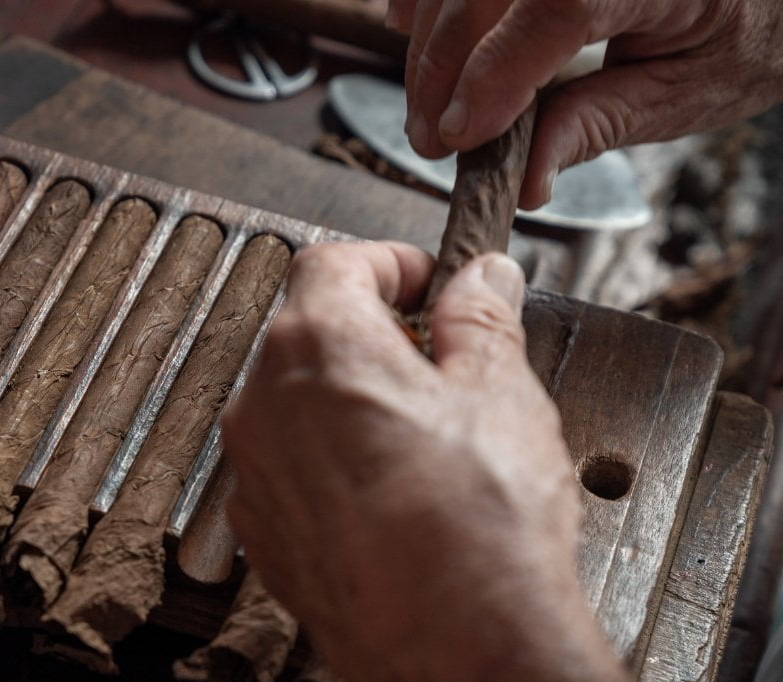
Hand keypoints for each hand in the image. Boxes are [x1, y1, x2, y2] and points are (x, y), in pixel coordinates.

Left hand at [222, 241, 577, 681]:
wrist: (454, 648)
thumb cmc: (477, 522)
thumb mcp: (501, 390)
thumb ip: (481, 318)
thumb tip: (481, 280)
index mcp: (317, 345)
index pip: (333, 263)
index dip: (389, 264)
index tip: (430, 282)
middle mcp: (264, 403)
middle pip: (306, 332)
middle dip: (370, 330)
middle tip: (438, 358)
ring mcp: (254, 473)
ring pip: (294, 404)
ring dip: (348, 398)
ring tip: (423, 434)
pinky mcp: (261, 532)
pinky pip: (289, 469)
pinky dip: (330, 462)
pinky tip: (391, 493)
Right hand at [388, 0, 782, 207]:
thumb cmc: (748, 27)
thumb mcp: (688, 91)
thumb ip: (598, 125)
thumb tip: (523, 182)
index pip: (557, 6)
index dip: (493, 73)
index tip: (457, 136)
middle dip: (441, 66)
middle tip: (428, 141)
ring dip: (429, 37)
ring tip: (425, 104)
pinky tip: (416, 27)